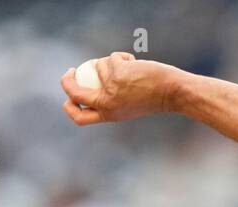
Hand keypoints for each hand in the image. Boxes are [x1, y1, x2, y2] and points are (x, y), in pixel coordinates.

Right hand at [60, 52, 181, 125]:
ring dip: (110, 62)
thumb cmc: (152, 98)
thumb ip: (110, 101)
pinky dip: (122, 57)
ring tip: (128, 68)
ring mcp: (110, 87)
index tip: (69, 96)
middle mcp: (106, 104)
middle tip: (72, 71)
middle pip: (74, 93)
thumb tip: (91, 87)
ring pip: (98, 67)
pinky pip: (112, 58)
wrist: (171, 92)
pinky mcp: (116, 72)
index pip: (79, 117)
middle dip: (66, 81)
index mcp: (108, 115)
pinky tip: (135, 64)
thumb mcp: (128, 106)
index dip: (69, 106)